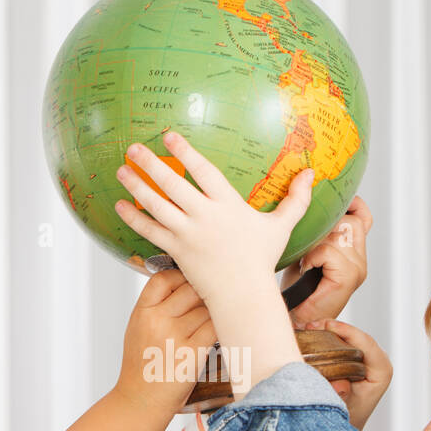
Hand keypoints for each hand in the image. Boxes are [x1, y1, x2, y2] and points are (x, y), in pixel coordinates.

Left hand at [113, 131, 314, 310]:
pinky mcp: (176, 251)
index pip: (203, 171)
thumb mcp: (281, 226)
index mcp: (228, 205)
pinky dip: (133, 218)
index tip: (168, 135)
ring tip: (122, 170)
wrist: (243, 295)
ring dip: (136, 186)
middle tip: (132, 148)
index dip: (185, 151)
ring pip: (156, 205)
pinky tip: (119, 205)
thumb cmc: (261, 261)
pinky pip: (150, 231)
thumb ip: (296, 199)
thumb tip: (312, 174)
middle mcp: (205, 217)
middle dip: (150, 164)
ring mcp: (188, 235)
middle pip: (172, 184)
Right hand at [115, 267, 216, 415]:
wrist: (139, 403)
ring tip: (220, 321)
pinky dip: (223, 328)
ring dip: (217, 313)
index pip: (164, 278)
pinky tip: (225, 333)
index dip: (182, 277)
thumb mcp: (138, 330)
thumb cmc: (142, 368)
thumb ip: (156, 307)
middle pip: (192, 289)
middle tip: (213, 304)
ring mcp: (174, 336)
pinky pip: (216, 328)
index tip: (192, 284)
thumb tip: (189, 285)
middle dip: (206, 294)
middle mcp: (156, 320)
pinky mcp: (192, 353)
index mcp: (141, 312)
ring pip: (207, 309)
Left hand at [280, 195, 371, 327]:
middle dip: (326, 222)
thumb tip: (303, 198)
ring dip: (316, 241)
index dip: (351, 203)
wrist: (296, 320)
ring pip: (339, 233)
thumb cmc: (296, 288)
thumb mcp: (306, 251)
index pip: (363, 217)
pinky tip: (304, 267)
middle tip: (305, 234)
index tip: (331, 197)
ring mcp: (357, 268)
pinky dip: (313, 255)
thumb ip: (316, 231)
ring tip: (303, 257)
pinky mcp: (349, 276)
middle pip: (350, 220)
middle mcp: (360, 259)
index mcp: (354, 251)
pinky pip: (329, 250)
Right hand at [301, 317, 391, 430]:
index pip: (366, 342)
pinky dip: (326, 335)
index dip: (344, 330)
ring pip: (348, 335)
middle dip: (333, 327)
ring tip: (307, 328)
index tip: (323, 326)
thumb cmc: (345, 418)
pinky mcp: (356, 356)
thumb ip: (340, 395)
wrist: (343, 425)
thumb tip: (337, 384)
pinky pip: (342, 340)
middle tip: (309, 325)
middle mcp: (377, 361)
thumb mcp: (341, 408)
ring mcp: (367, 357)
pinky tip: (311, 333)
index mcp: (381, 371)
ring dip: (328, 330)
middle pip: (356, 335)